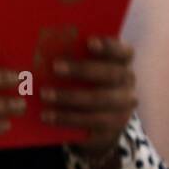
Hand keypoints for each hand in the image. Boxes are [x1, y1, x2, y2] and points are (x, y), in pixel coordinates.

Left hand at [42, 36, 136, 159]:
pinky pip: (90, 123)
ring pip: (99, 100)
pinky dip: (66, 118)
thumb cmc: (83, 83)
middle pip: (110, 74)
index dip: (109, 47)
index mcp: (122, 63)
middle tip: (55, 66)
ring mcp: (123, 106)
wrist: (97, 122)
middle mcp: (126, 83)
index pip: (123, 52)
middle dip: (82, 70)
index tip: (89, 41)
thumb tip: (42, 46)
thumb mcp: (82, 68)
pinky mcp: (112, 127)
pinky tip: (47, 116)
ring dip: (69, 97)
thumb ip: (73, 57)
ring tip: (44, 94)